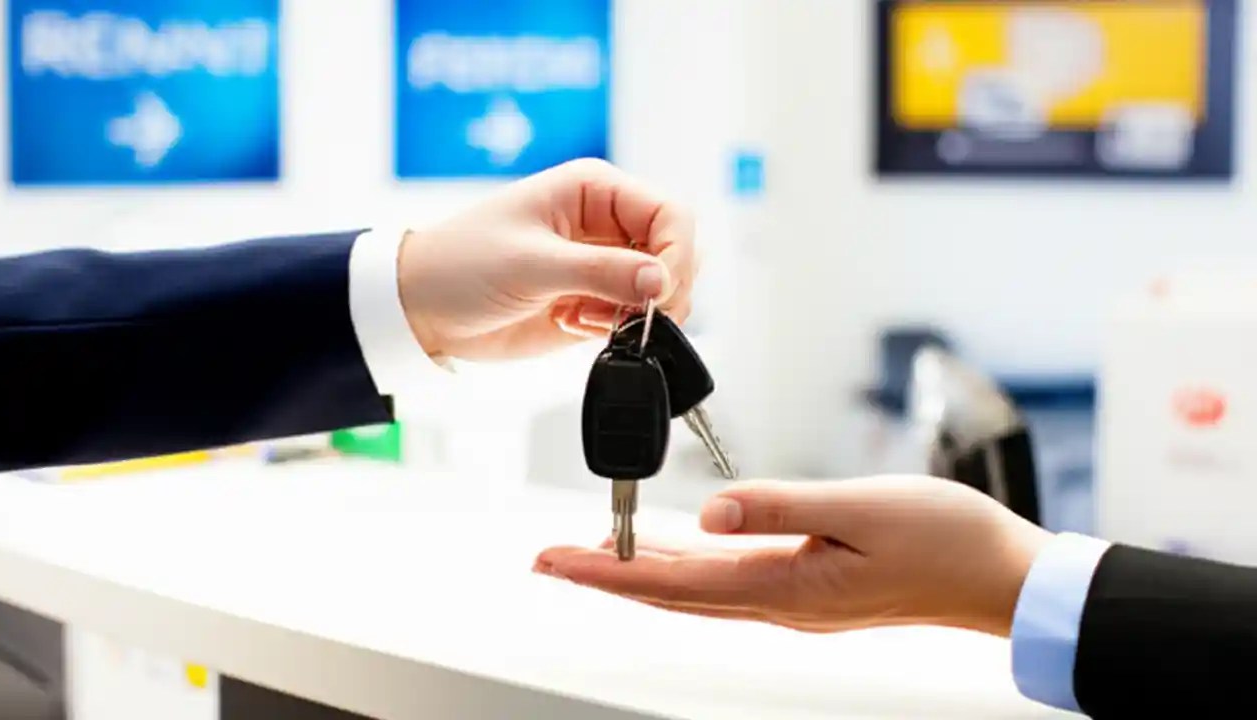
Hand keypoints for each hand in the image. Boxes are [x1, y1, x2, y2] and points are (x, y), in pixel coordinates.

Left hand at [396, 158, 696, 360]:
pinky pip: (633, 319)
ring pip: (659, 290)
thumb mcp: (531, 264)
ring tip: (594, 320)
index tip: (660, 292)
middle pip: (674, 253)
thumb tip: (660, 281)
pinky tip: (576, 326)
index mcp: (594, 191)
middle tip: (639, 316)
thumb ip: (601, 272)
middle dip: (665, 289)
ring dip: (642, 314)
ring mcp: (601, 266)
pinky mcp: (592, 303)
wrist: (420, 309)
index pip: (670, 214)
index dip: (676, 253)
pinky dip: (618, 331)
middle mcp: (605, 225)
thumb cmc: (459, 265)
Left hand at [534, 476, 1051, 636]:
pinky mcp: (812, 584)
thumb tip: (708, 513)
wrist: (1002, 579)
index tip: (555, 559)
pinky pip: (729, 577)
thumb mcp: (862, 509)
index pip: (674, 581)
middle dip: (607, 575)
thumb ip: (781, 509)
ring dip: (642, 570)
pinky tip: (677, 545)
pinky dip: (688, 563)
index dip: (609, 571)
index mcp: (787, 587)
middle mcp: (782, 602)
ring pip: (697, 587)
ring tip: (596, 551)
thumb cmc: (948, 542)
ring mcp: (796, 597)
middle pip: (672, 591)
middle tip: (551, 558)